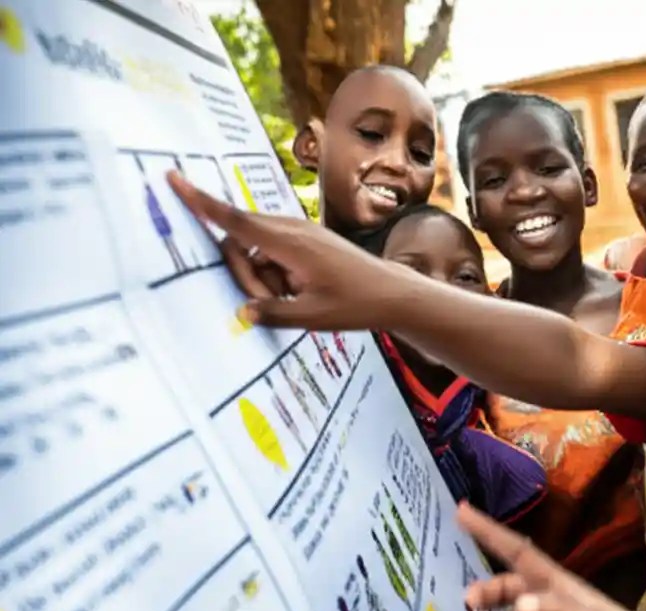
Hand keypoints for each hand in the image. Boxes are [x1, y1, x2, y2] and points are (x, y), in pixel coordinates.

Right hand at [166, 170, 414, 329]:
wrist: (392, 292)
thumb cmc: (356, 304)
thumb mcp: (312, 317)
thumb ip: (273, 313)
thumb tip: (243, 311)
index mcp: (291, 243)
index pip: (235, 220)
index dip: (201, 201)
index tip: (174, 177)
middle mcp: (293, 229)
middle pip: (240, 240)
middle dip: (243, 271)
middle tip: (270, 301)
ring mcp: (299, 231)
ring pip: (255, 249)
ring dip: (259, 276)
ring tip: (292, 298)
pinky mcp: (304, 239)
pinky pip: (271, 252)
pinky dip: (272, 273)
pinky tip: (297, 290)